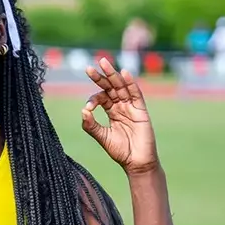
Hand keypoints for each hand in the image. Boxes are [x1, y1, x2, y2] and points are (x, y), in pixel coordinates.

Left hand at [81, 56, 158, 174]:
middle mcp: (121, 106)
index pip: (101, 97)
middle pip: (110, 87)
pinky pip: (136, 94)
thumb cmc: (120, 151)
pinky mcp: (141, 110)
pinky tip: (124, 73)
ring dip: (113, 75)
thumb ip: (91, 125)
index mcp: (111, 111)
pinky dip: (130, 83)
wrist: (136, 161)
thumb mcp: (102, 137)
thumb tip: (83, 110)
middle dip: (101, 77)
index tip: (88, 108)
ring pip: (121, 87)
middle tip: (90, 67)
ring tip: (104, 62)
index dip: (93, 98)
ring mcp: (131, 107)